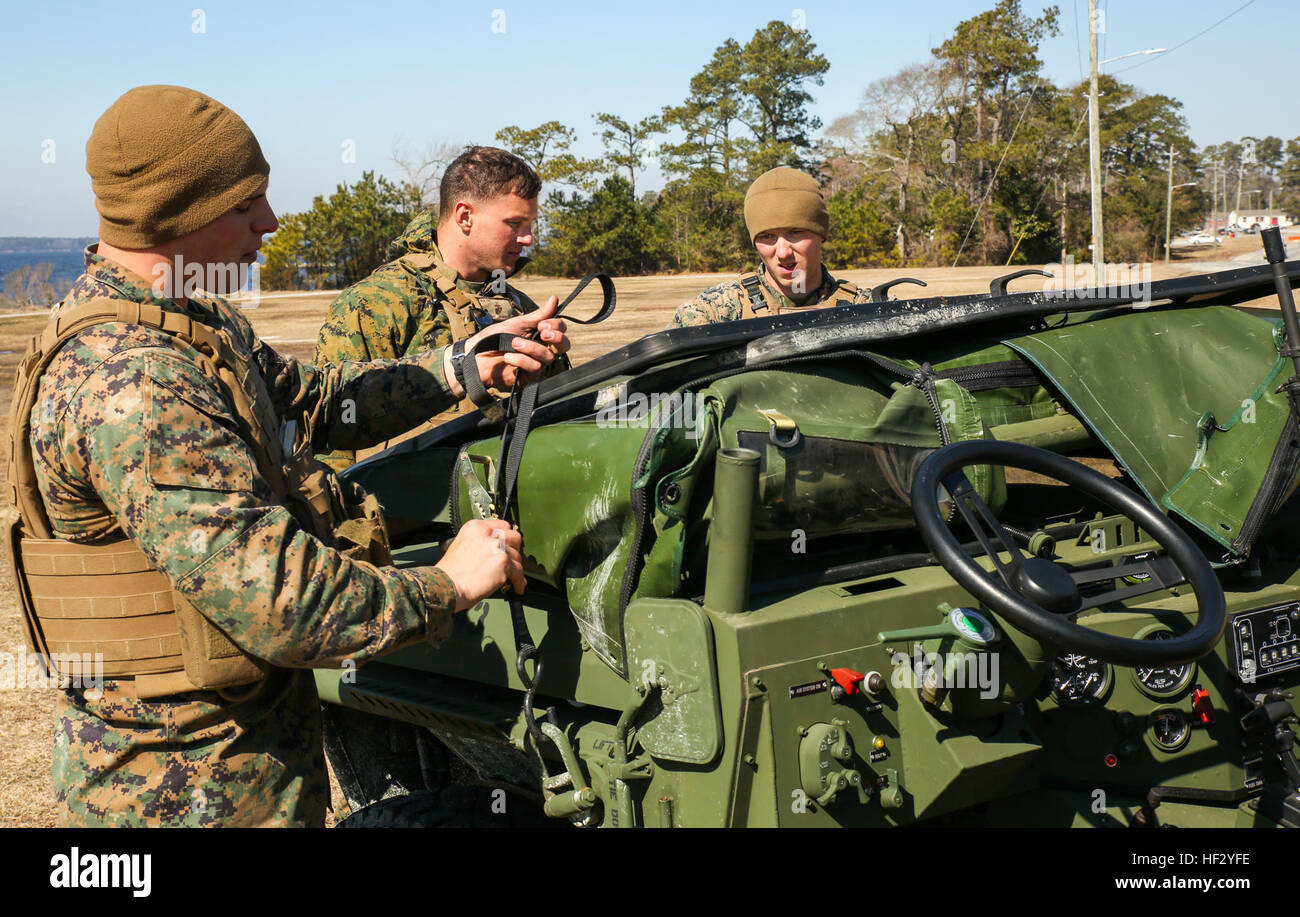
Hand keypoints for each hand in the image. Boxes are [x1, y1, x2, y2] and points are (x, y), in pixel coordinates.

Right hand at [434, 519, 525, 611]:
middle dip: (515, 550)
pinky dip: (519, 581)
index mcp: (475, 527)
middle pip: (514, 537)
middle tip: (512, 560)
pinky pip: (519, 572)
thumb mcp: (460, 545)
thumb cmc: (449, 573)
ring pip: (517, 557)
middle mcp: (487, 533)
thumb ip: (478, 543)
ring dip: (515, 568)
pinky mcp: (503, 562)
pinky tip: (517, 587)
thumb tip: (493, 550)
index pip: (502, 525)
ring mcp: (497, 547)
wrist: (445, 586)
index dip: (507, 537)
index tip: (508, 545)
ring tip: (512, 578)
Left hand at [442, 296, 569, 396]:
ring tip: (513, 344)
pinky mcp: (529, 378)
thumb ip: (538, 315)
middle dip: (556, 337)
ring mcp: (536, 365)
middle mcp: (542, 350)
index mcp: (540, 336)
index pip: (560, 330)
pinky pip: (535, 368)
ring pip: (547, 357)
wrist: (476, 356)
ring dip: (530, 347)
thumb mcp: (517, 323)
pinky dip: (521, 360)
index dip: (556, 326)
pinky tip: (508, 357)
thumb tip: (554, 299)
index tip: (542, 324)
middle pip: (564, 346)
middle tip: (543, 332)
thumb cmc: (494, 339)